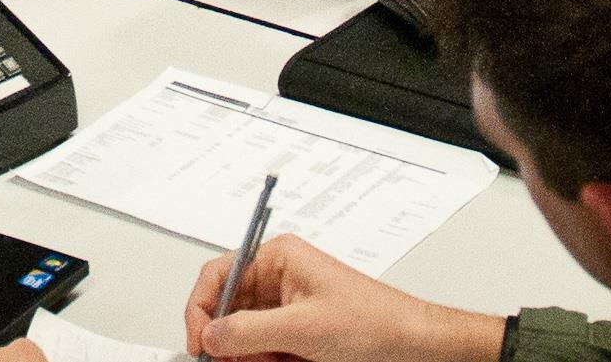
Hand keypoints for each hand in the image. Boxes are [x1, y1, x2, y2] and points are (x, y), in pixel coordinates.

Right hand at [187, 234, 500, 361]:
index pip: (218, 274)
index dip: (201, 309)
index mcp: (278, 258)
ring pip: (242, 335)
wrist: (412, 346)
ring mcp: (286, 308)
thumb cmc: (374, 322)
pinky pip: (262, 350)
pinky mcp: (295, 334)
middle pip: (226, 308)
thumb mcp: (303, 328)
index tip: (199, 343)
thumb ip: (248, 331)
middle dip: (225, 340)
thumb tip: (210, 334)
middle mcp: (278, 278)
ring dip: (246, 356)